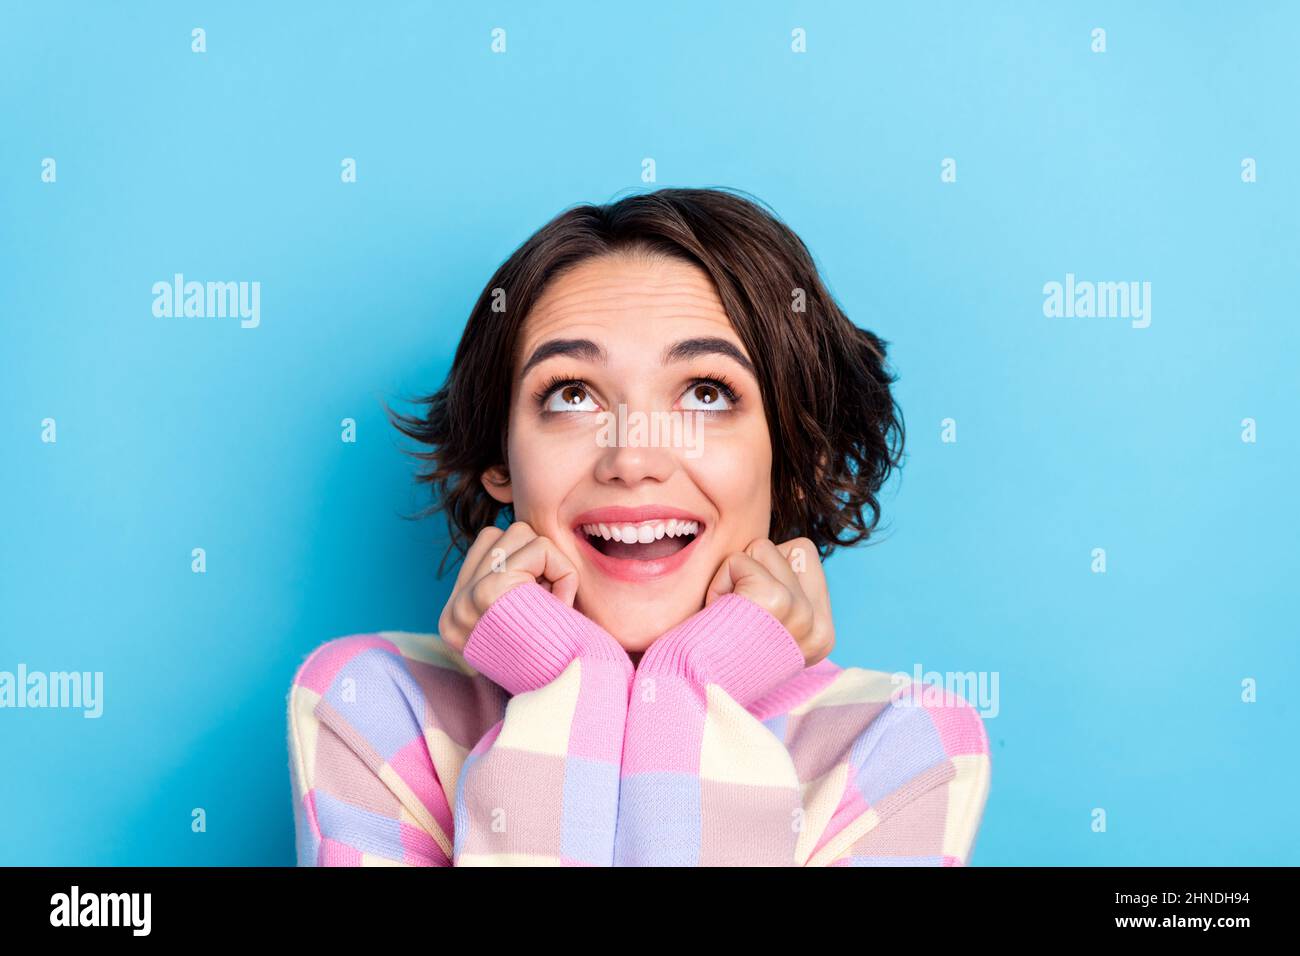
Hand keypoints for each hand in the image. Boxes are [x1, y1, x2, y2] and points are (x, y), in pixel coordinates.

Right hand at [437, 521, 579, 652]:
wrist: (563, 696)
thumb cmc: (556, 663)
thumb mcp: (519, 626)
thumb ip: (510, 589)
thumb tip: (522, 538)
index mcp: (456, 618)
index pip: (484, 547)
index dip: (522, 559)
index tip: (539, 599)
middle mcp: (454, 610)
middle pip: (499, 534)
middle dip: (535, 556)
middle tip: (550, 599)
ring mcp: (467, 601)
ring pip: (520, 533)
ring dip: (550, 562)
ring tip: (554, 603)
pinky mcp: (489, 593)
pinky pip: (541, 550)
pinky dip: (563, 572)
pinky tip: (562, 604)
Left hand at [704, 537, 834, 667]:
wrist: (695, 690)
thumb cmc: (721, 655)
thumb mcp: (769, 629)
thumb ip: (788, 597)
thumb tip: (779, 552)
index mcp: (822, 636)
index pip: (807, 557)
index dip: (772, 571)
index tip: (754, 614)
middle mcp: (817, 627)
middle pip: (793, 548)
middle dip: (757, 570)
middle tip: (739, 615)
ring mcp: (801, 613)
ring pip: (763, 548)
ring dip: (734, 577)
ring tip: (729, 616)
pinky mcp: (776, 600)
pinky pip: (739, 560)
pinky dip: (720, 581)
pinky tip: (719, 613)